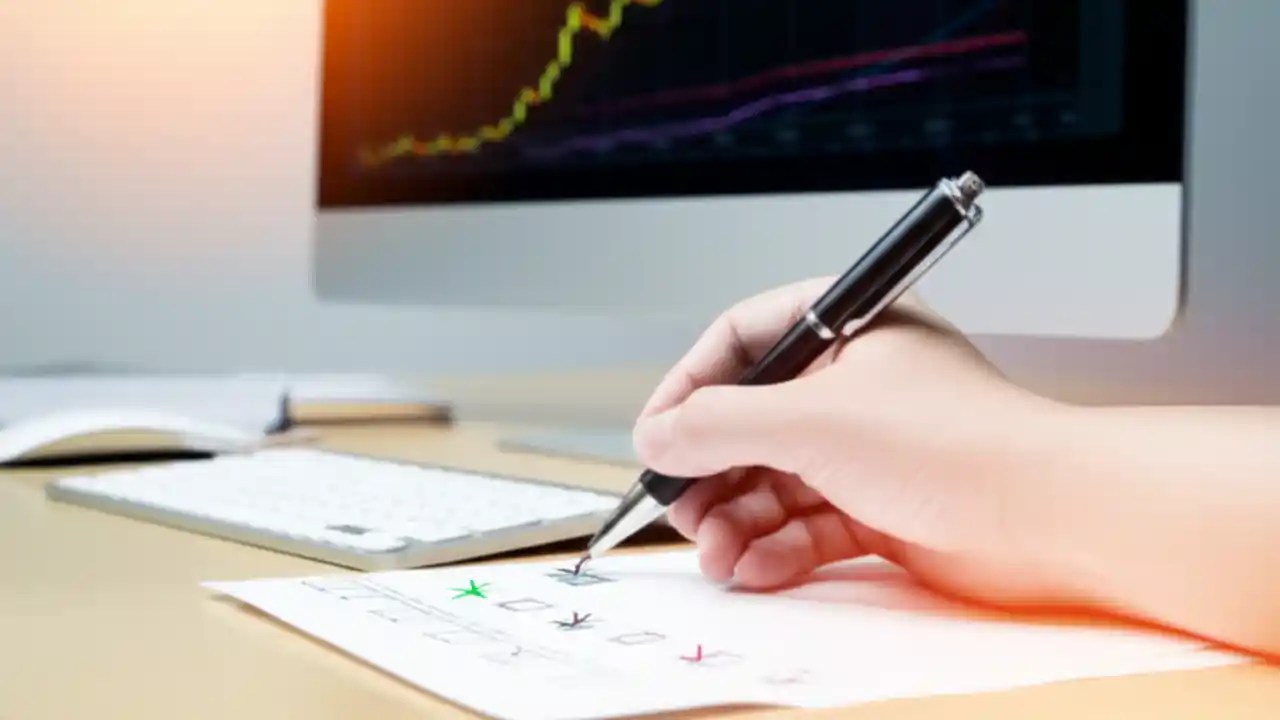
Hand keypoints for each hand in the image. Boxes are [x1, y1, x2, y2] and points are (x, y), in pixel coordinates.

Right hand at [633, 278, 1079, 607]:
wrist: (1049, 519)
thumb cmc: (957, 443)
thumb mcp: (812, 419)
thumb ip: (721, 424)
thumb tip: (658, 436)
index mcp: (844, 328)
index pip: (741, 342)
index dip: (689, 388)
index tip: (654, 435)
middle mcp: (852, 383)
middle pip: (750, 422)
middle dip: (709, 472)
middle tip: (678, 509)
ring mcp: (866, 448)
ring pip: (772, 481)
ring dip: (735, 520)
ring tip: (716, 554)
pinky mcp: (878, 507)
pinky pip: (804, 525)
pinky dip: (774, 549)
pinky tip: (755, 569)